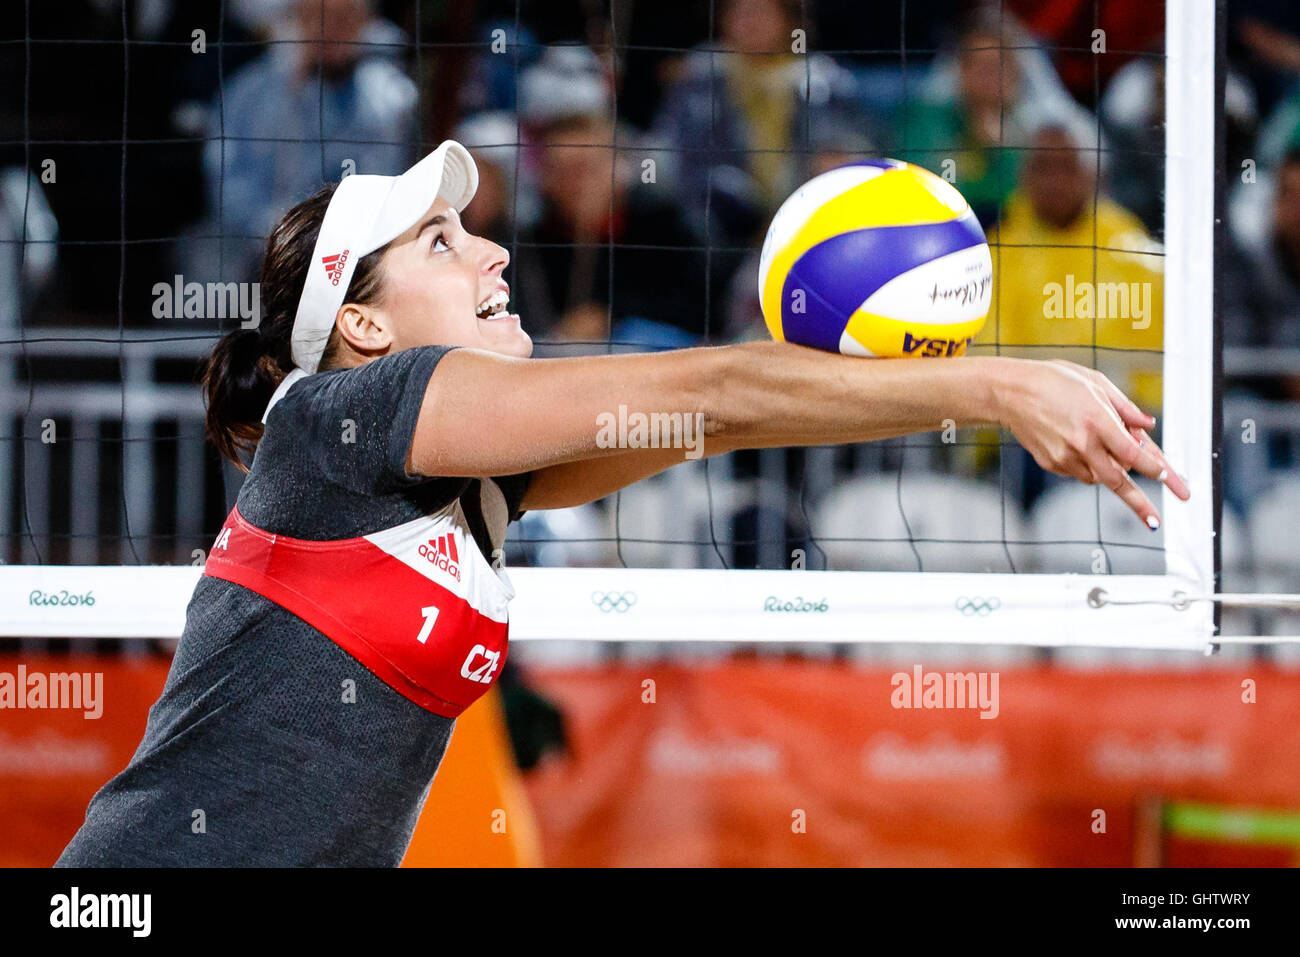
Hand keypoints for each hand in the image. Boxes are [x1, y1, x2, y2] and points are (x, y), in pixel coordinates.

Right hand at [996, 358, 1189, 528]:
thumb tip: (1147, 427)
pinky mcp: (1051, 463)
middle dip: (1138, 503)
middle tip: (1154, 520)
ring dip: (1111, 472)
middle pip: (1119, 482)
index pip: (1134, 454)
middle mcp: (1082, 443)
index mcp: (1097, 420)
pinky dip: (1088, 464)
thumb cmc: (1053, 381)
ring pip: (1100, 478)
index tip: (1172, 482)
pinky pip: (1080, 472)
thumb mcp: (1095, 384)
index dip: (1156, 469)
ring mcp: (1064, 456)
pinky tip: (1075, 442)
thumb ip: (1125, 408)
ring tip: (1101, 448)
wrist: (1009, 392)